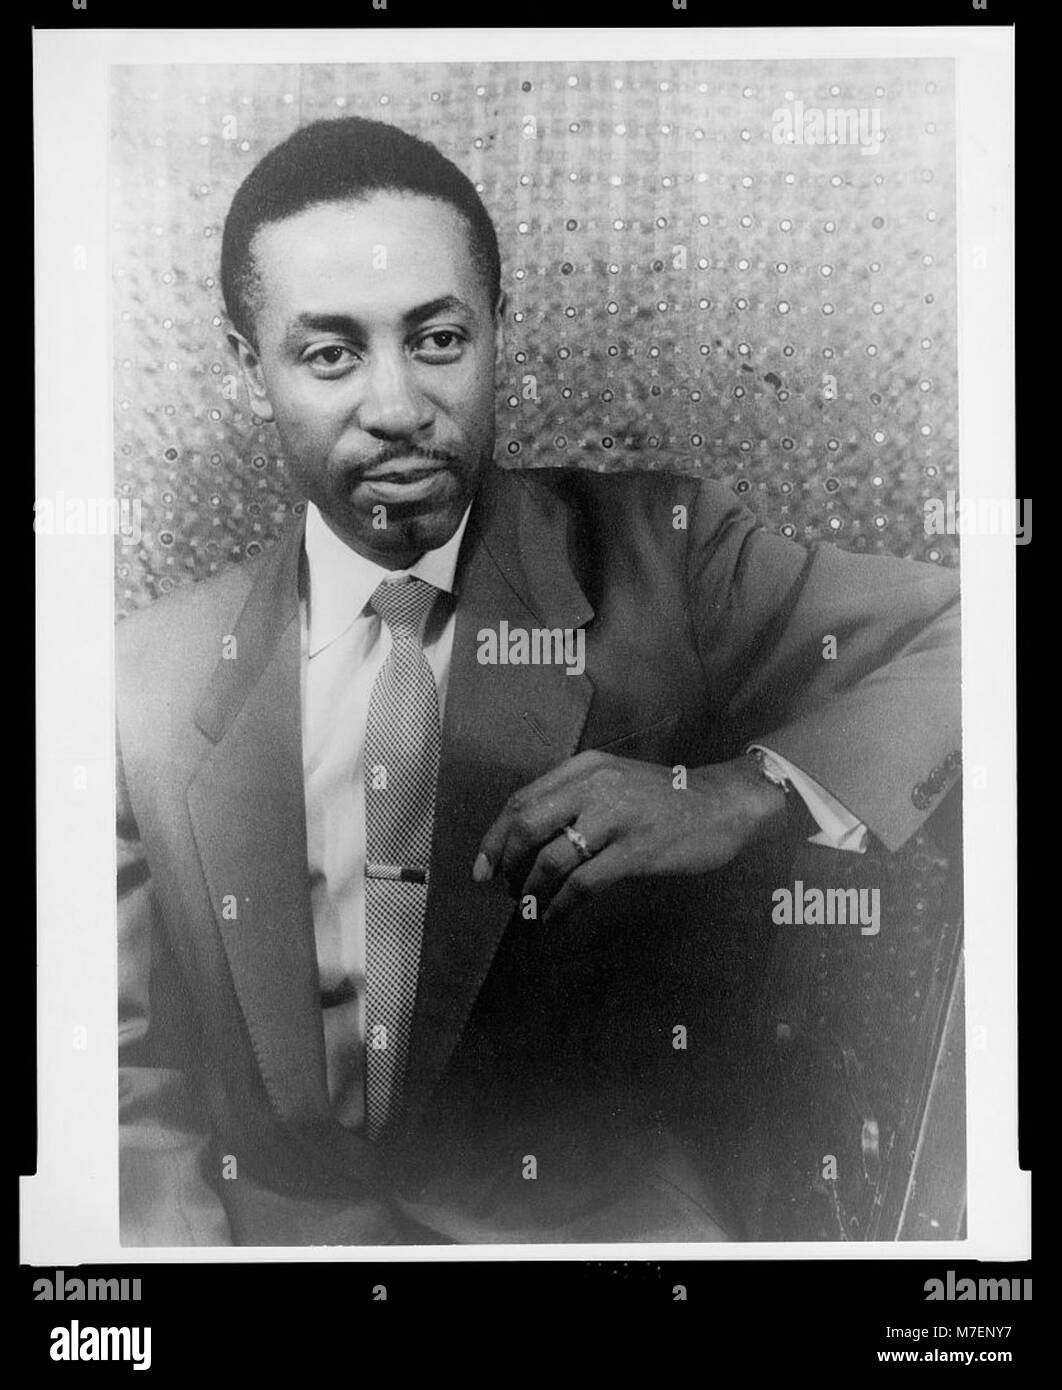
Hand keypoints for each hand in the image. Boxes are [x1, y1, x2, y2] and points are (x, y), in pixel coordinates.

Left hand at [472, 751, 788, 923]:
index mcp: (586, 768)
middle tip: (500, 888)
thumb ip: (575, 798)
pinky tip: (557, 916)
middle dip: (504, 862)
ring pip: (552, 858)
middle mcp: (596, 787)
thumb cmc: (664, 798)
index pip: (522, 799)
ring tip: (530, 906)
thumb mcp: (615, 781)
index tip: (483, 865)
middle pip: (528, 824)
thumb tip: (526, 840)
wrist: (723, 803)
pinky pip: (584, 883)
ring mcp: (617, 818)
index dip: (495, 836)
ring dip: (533, 889)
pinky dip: (562, 904)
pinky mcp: (637, 850)